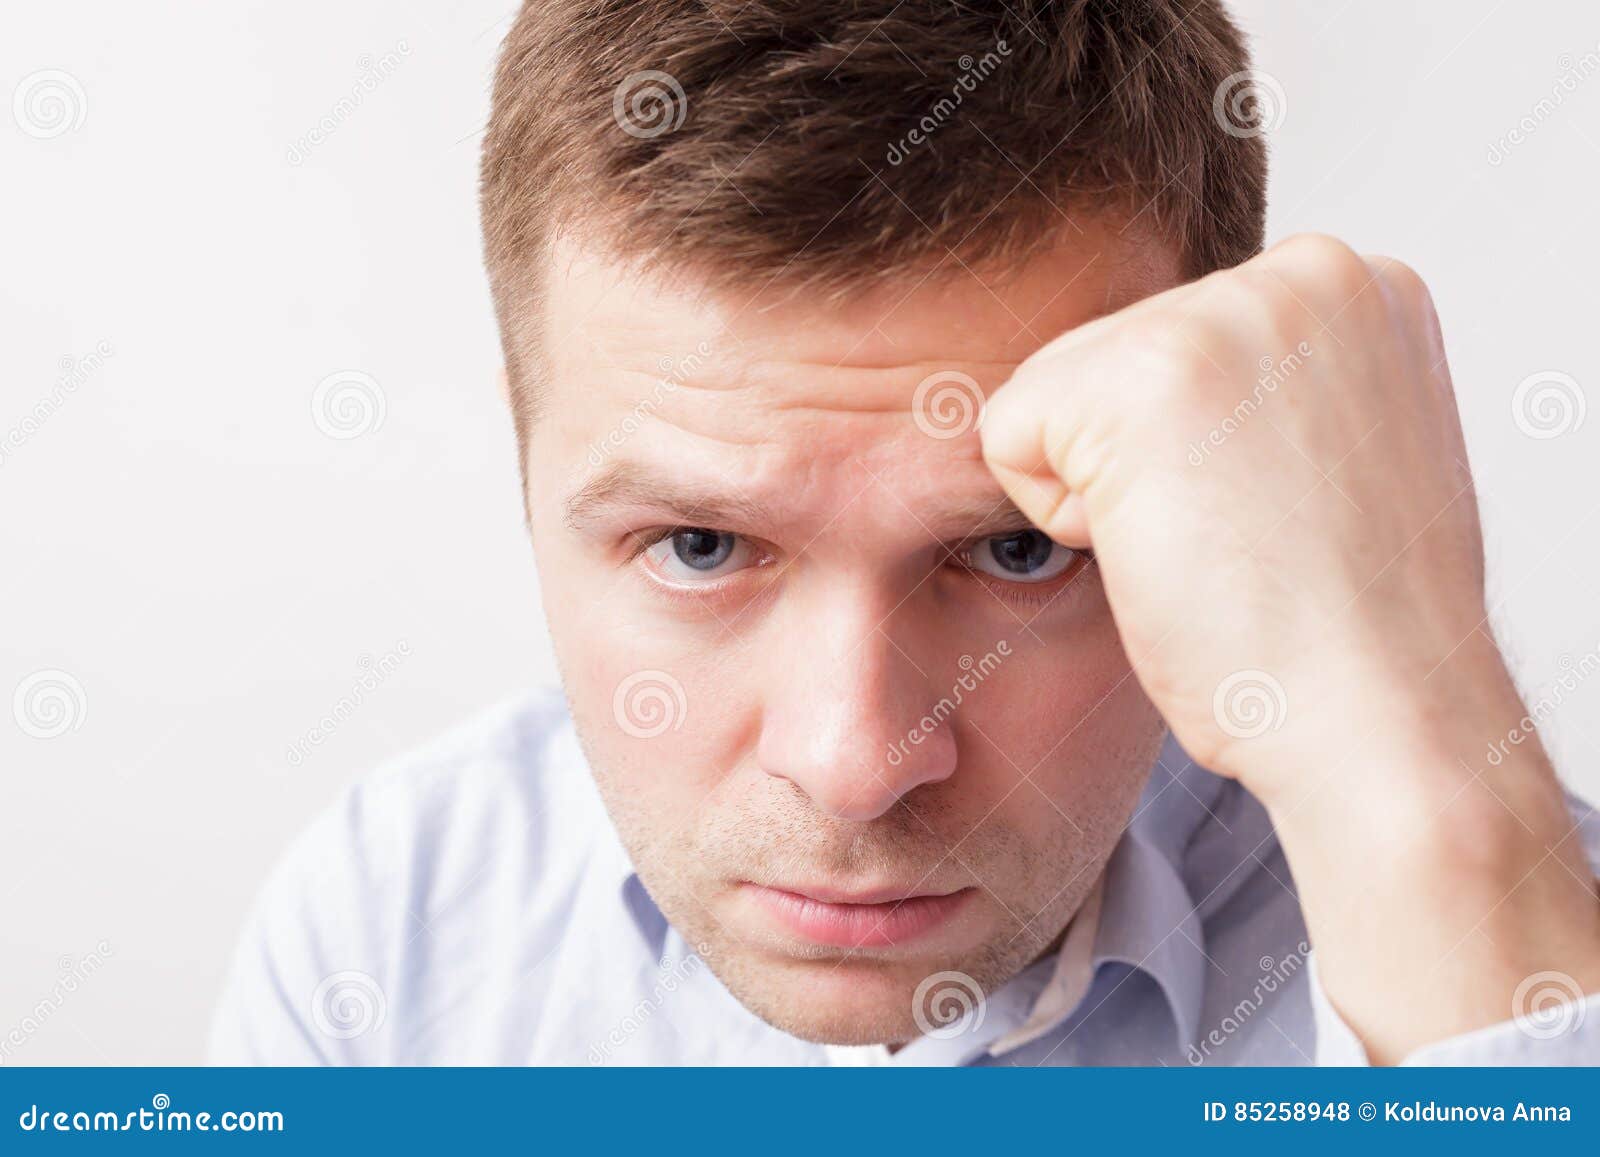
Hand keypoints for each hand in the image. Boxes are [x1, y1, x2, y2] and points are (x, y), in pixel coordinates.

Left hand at [980, 233, 1599, 1061]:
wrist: (1384, 723)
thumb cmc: (1351, 628)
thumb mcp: (1336, 452)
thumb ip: (1265, 388)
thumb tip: (1173, 394)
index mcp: (1355, 288)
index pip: (1173, 342)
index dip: (1190, 455)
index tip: (1278, 516)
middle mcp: (1305, 271)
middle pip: (1106, 354)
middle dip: (1139, 464)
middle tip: (1244, 541)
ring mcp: (1224, 312)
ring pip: (1056, 391)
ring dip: (1103, 489)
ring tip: (1215, 543)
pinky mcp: (1140, 374)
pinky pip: (1009, 433)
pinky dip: (1056, 514)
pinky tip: (1165, 549)